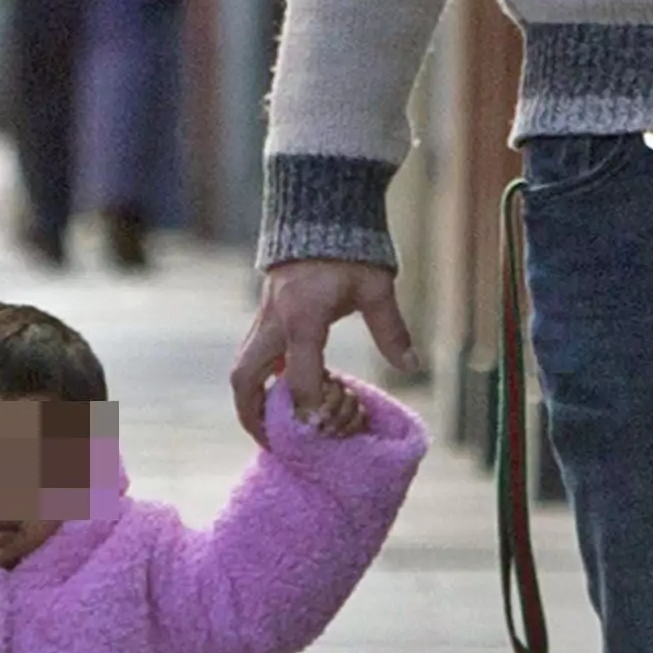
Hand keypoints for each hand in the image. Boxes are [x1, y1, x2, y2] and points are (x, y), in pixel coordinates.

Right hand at [231, 259, 420, 438]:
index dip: (312, 407)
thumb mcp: (375, 287)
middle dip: (254, 416)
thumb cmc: (349, 250)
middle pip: (245, 380)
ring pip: (241, 371)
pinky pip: (251, 359)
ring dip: (251, 404)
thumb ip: (390, 329)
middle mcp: (274, 323)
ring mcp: (264, 320)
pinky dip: (259, 384)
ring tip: (271, 430)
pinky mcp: (265, 317)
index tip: (327, 424)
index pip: (298, 377)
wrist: (318, 211)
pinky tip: (279, 397)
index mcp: (302, 318)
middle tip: (275, 442)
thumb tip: (411, 365)